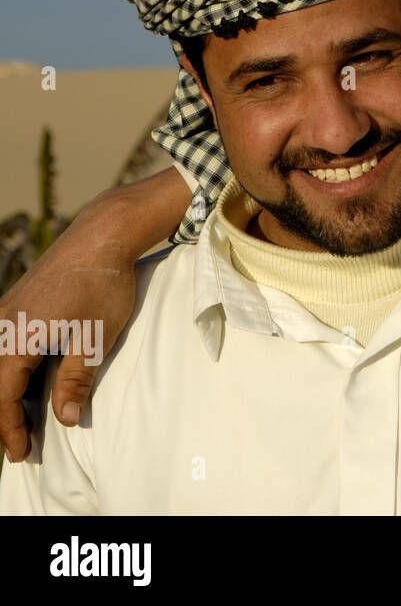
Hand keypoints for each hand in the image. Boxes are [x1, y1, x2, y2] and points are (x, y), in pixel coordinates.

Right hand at [0, 168, 188, 461]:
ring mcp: (7, 309)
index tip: (19, 453)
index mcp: (18, 339)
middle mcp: (3, 324)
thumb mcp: (96, 338)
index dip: (10, 428)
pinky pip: (1, 341)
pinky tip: (21, 375)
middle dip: (3, 415)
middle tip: (18, 444)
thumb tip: (64, 420)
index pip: (4, 396)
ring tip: (19, 416)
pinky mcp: (16, 300)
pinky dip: (6, 367)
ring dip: (4, 391)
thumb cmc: (103, 285)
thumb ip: (76, 380)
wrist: (102, 235)